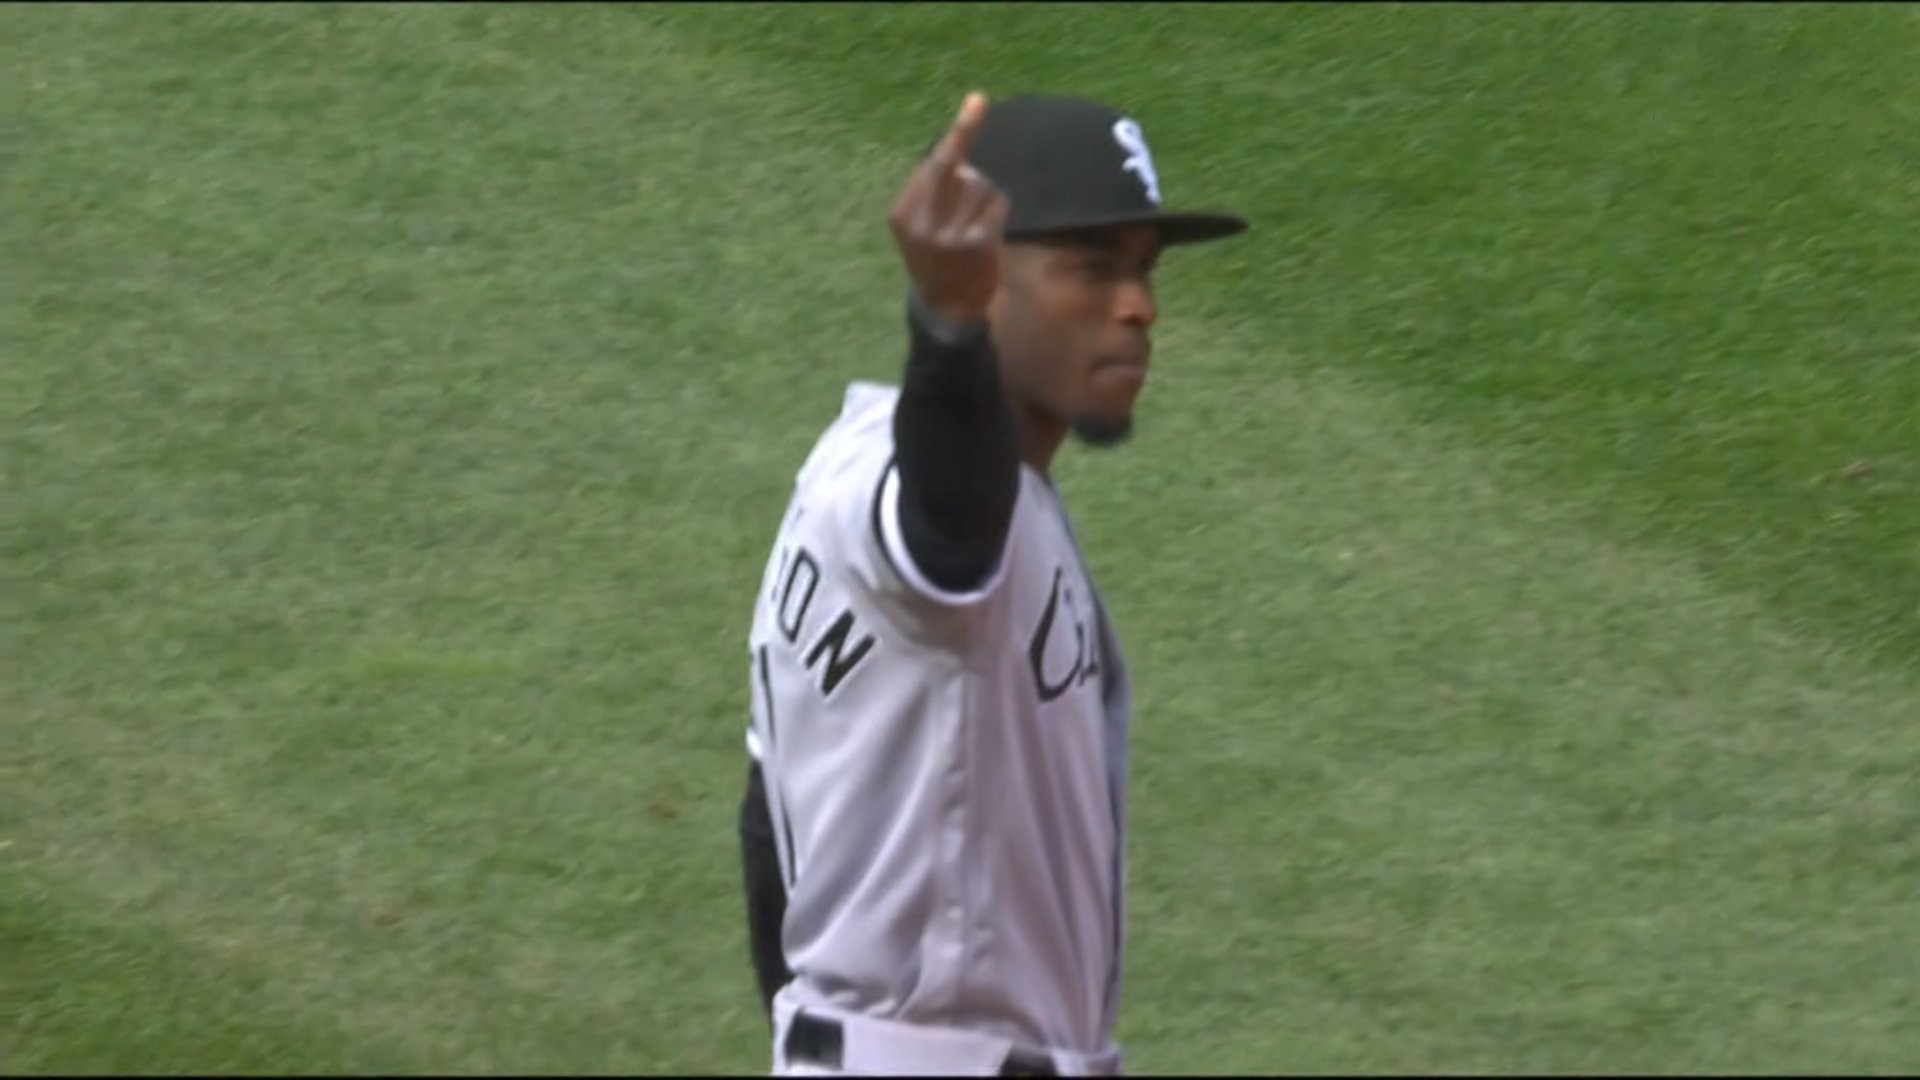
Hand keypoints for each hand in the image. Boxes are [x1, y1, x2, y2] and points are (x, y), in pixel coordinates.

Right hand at [888, 92, 1010, 325]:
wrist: (946, 308)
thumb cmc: (936, 257)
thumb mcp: (920, 224)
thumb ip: (933, 191)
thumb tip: (958, 154)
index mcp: (903, 212)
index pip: (937, 163)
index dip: (961, 133)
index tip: (980, 100)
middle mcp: (921, 222)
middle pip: (961, 172)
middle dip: (972, 181)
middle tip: (968, 209)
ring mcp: (947, 235)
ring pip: (982, 188)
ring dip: (986, 201)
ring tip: (974, 229)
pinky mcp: (973, 246)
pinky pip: (997, 208)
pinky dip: (998, 215)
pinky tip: (986, 237)